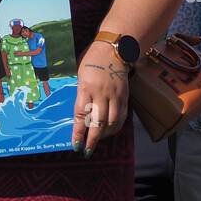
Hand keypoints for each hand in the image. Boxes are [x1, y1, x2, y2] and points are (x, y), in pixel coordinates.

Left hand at [75, 41, 128, 155]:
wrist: (113, 49)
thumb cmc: (91, 60)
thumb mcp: (80, 75)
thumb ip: (80, 94)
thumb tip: (78, 116)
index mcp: (86, 87)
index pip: (81, 114)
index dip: (78, 132)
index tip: (75, 144)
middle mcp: (101, 93)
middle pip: (98, 122)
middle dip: (92, 139)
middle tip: (87, 151)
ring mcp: (115, 95)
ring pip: (111, 122)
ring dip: (104, 135)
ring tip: (97, 141)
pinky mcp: (125, 96)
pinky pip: (121, 117)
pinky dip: (115, 127)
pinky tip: (109, 132)